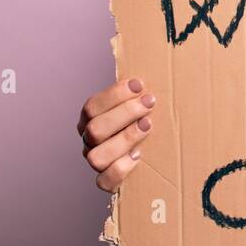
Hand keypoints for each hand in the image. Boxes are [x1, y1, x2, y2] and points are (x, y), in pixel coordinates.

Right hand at [78, 77, 155, 191]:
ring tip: (148, 126)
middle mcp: (89, 141)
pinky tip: (138, 155)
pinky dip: (120, 169)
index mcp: (90, 119)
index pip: (92, 106)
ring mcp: (96, 162)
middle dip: (124, 114)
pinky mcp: (107, 182)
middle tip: (149, 103)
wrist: (156, 152)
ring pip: (96, 157)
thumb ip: (138, 90)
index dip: (115, 95)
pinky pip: (104, 182)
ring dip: (124, 139)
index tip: (140, 85)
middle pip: (95, 130)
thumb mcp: (139, 101)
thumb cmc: (144, 118)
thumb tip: (157, 63)